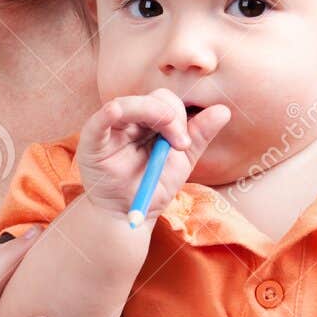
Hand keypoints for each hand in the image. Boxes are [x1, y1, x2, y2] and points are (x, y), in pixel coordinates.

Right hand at [75, 90, 228, 218]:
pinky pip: (100, 119)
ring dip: (153, 114)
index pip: (165, 101)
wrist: (129, 218)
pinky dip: (111, 112)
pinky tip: (116, 112)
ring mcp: (109, 128)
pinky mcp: (92, 140)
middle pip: (152, 98)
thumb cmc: (152, 189)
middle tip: (180, 145)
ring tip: (168, 144)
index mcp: (148, 121)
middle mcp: (129, 120)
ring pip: (129, 103)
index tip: (185, 143)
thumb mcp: (181, 161)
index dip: (179, 115)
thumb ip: (199, 136)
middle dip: (172, 116)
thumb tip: (224, 110)